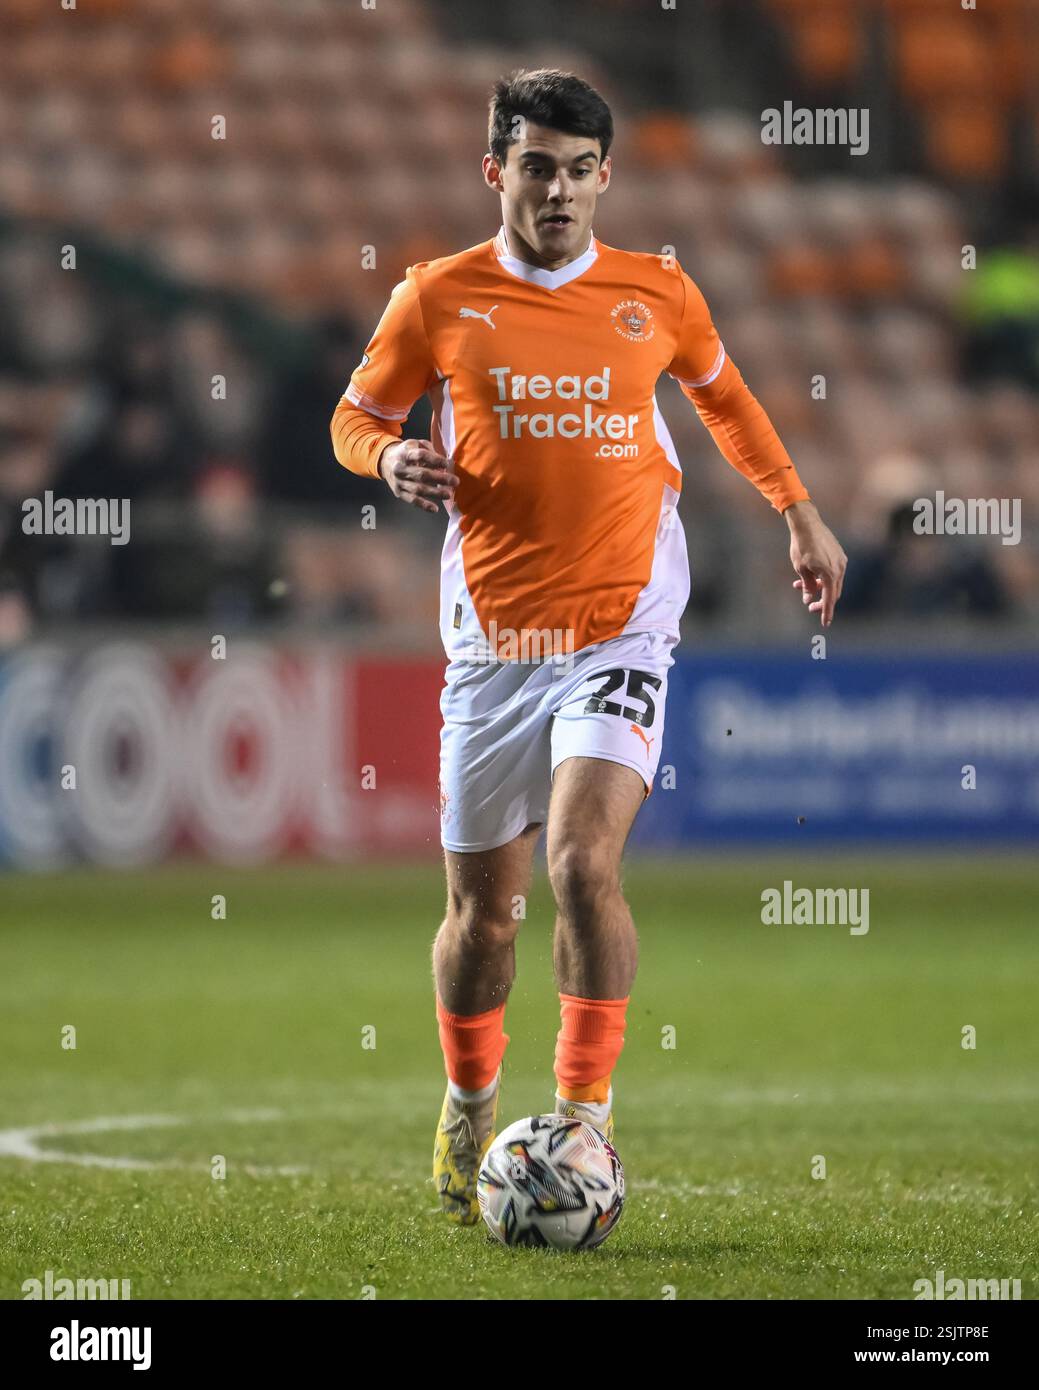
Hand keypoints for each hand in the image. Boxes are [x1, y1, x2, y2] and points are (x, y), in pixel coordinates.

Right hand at [378, 439, 456, 513]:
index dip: (434, 460)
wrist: (385, 461)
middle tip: (455, 481)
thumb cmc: (406, 453)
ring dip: (435, 493)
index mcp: (405, 454)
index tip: (447, 464)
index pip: (421, 456)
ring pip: (418, 489)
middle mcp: (400, 468)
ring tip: (448, 494)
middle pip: (421, 474)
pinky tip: (435, 509)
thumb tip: (445, 464)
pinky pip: (412, 500)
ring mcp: (399, 482)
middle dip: (440, 478)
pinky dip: (424, 505)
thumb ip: (430, 450)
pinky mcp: (399, 492)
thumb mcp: (416, 444)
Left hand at [785, 500, 846, 626]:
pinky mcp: (839, 555)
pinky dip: (823, 578)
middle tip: (809, 606)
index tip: (825, 623)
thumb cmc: (802, 546)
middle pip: (833, 593)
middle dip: (821, 601)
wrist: (807, 524)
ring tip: (799, 586)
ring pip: (832, 583)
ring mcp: (841, 561)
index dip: (826, 612)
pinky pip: (833, 573)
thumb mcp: (800, 568)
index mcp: (830, 574)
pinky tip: (809, 576)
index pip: (829, 599)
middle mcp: (839, 568)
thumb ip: (807, 585)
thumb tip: (808, 599)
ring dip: (819, 588)